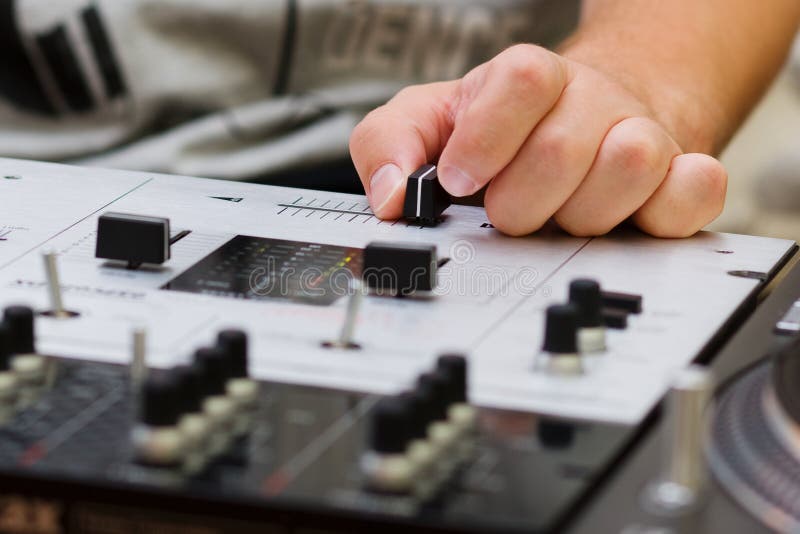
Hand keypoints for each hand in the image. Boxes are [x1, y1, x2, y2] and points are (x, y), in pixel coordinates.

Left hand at [349, 44, 726, 236]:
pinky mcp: (682, 176)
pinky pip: (696, 191)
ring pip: (630, 166)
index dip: (488, 139)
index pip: (523, 79)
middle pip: (564, 147)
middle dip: (521, 202)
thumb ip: (390, 144)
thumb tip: (391, 195)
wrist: (581, 122)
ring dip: (579, 213)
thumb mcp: (429, 124)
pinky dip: (662, 213)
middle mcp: (590, 100)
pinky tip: (625, 220)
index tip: (464, 180)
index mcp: (527, 79)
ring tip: (561, 215)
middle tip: (507, 212)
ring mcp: (642, 135)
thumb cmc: (498, 130)